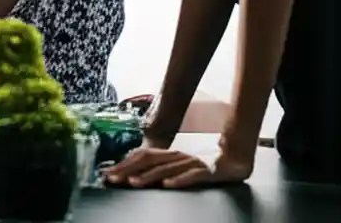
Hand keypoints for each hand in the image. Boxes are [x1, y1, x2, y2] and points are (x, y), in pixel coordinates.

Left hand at [105, 146, 253, 188]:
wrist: (233, 163)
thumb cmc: (200, 168)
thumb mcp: (176, 169)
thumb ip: (157, 171)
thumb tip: (131, 177)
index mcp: (168, 154)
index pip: (141, 156)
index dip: (124, 164)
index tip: (107, 174)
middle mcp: (177, 156)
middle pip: (149, 159)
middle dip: (129, 169)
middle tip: (114, 179)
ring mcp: (191, 162)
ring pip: (167, 168)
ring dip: (149, 176)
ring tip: (134, 182)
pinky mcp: (207, 171)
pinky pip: (192, 176)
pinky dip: (178, 180)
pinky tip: (167, 185)